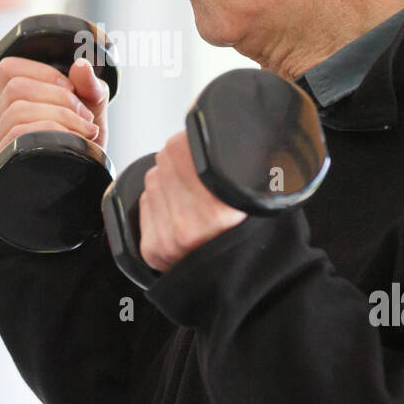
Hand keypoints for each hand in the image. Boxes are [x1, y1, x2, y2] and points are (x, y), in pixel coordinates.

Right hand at [0, 56, 108, 169]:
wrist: (81, 203)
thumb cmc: (80, 158)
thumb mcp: (89, 117)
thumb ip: (88, 89)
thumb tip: (80, 65)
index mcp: (4, 112)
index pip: (10, 71)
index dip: (47, 74)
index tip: (75, 92)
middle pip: (17, 89)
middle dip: (60, 97)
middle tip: (86, 119)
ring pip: (18, 110)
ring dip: (61, 116)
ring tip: (84, 133)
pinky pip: (19, 135)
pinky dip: (53, 132)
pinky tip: (72, 144)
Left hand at [139, 130, 246, 272]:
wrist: (239, 282)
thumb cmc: (250, 240)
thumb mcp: (258, 198)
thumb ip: (242, 165)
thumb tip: (214, 121)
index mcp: (219, 208)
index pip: (179, 148)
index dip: (188, 142)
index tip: (198, 146)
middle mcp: (189, 223)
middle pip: (165, 160)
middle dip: (179, 159)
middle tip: (197, 172)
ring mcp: (168, 237)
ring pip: (153, 178)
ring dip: (167, 179)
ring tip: (190, 194)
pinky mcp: (152, 249)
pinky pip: (144, 202)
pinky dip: (157, 200)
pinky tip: (178, 210)